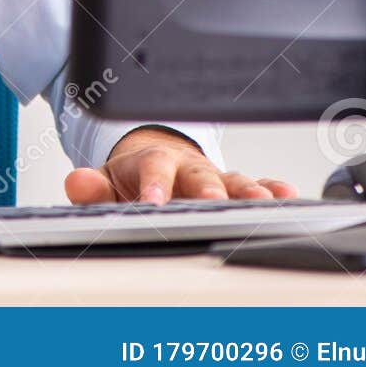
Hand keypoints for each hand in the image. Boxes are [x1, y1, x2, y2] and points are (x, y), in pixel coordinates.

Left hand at [64, 126, 298, 204]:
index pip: (152, 169)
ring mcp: (214, 177)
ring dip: (248, 190)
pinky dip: (274, 190)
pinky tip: (286, 196)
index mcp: (153, 163)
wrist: (156, 166)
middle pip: (199, 174)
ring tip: (262, 201)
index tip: (153, 203)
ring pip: (234, 180)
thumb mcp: (107, 182)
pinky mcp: (235, 188)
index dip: (154, 185)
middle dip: (207, 188)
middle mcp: (187, 168)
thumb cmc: (133, 179)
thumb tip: (78, 183)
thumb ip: (92, 187)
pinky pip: (259, 185)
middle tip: (213, 202)